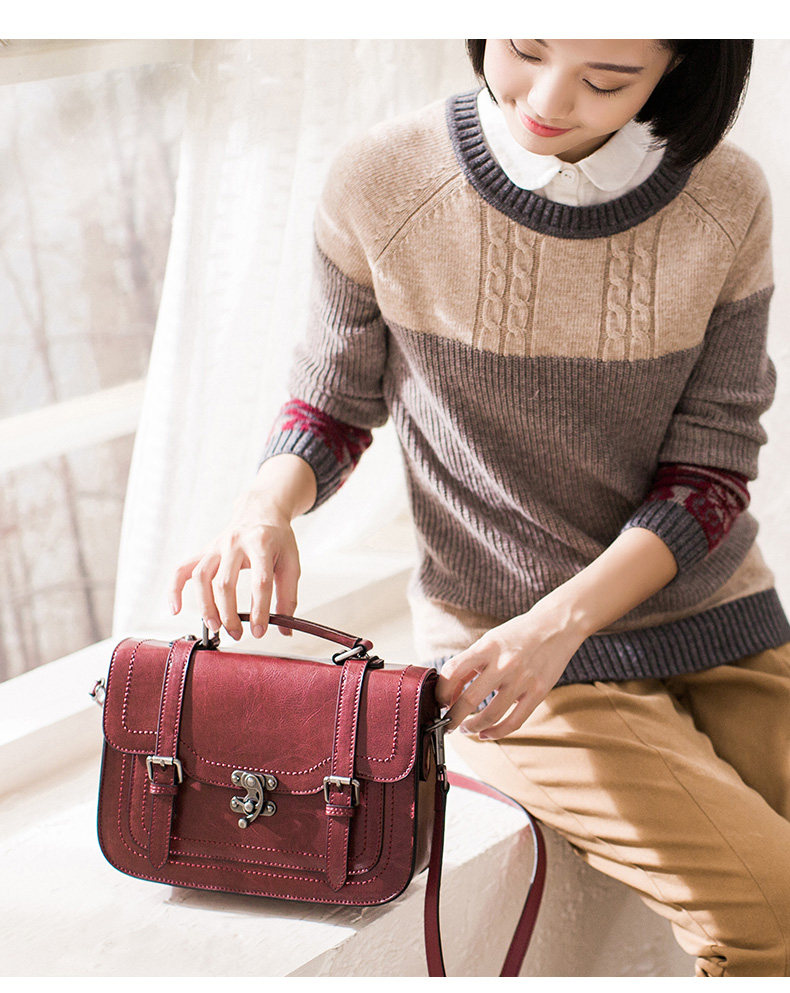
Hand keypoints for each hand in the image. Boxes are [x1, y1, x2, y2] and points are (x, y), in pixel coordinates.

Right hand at [169, 494, 300, 640]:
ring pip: (202, 578)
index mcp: (262, 544)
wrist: (260, 512)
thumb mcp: (292, 563)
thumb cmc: (277, 539)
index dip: (260, 610)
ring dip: (206, 606)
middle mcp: (235, 543)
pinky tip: (174, 609)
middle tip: (237, 634)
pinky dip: (174, 589)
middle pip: (225, 583)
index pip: (260, 582)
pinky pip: (182, 569)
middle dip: (229, 614)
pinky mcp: (204, 551)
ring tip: (215, 627)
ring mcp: (216, 546)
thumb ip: (288, 597)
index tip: (260, 631)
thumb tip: (285, 630)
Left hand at [434, 597, 585, 739]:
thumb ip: (471, 663)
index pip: (453, 671)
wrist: (557, 625)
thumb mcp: (490, 640)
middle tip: (446, 723)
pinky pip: (514, 721)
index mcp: (487, 647)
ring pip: (491, 715)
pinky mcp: (538, 692)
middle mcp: (504, 663)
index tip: (440, 701)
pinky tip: (486, 733)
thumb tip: (450, 691)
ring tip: (466, 728)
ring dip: (473, 727)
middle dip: (452, 717)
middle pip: (469, 699)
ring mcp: (522, 679)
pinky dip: (496, 732)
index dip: (442, 691)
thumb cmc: (518, 634)